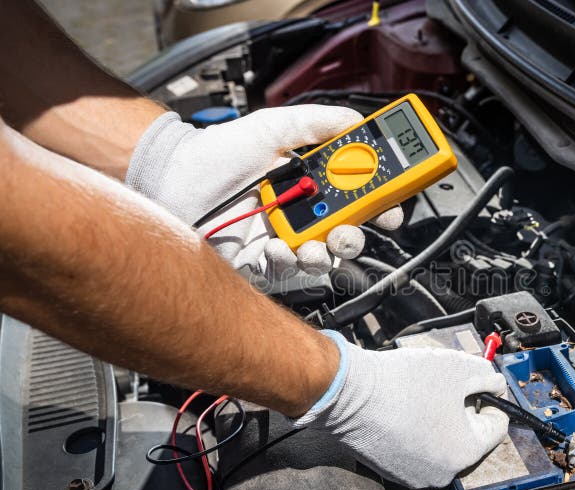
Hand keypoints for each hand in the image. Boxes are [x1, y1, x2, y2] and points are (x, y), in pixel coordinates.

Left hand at [125, 106, 402, 279]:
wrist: (171, 179)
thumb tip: (354, 120)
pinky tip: (275, 245)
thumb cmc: (215, 153)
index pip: (356, 197)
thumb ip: (315, 123)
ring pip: (323, 257)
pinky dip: (288, 260)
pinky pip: (288, 270)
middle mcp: (301, 213)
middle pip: (347, 232)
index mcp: (310, 183)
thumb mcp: (271, 127)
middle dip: (357, 235)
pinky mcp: (261, 262)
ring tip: (314, 243)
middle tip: (350, 229)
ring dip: (327, 253)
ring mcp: (283, 239)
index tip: (390, 205)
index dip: (379, 204)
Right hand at [293, 331, 509, 488]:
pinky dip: (415, 429)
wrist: (349, 393)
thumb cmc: (403, 382)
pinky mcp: (393, 470)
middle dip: (462, 409)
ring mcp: (416, 474)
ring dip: (438, 418)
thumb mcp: (459, 367)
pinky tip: (403, 408)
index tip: (476, 383)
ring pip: (442, 441)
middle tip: (444, 385)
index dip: (489, 397)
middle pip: (468, 435)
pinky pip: (417, 448)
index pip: (498, 424)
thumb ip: (488, 375)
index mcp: (466, 451)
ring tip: (420, 395)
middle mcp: (444, 472)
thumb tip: (495, 383)